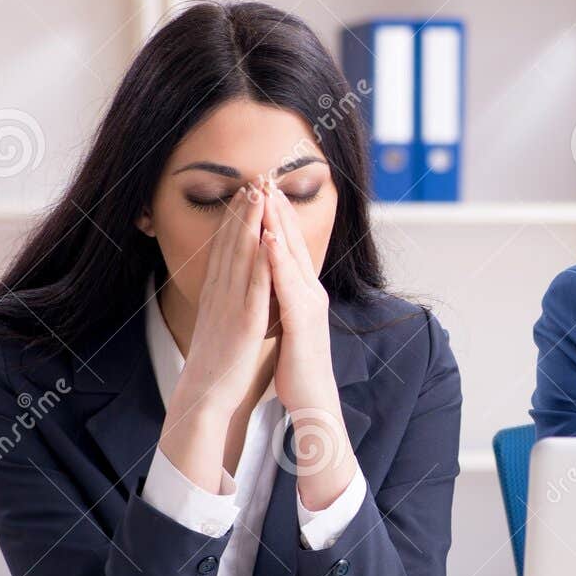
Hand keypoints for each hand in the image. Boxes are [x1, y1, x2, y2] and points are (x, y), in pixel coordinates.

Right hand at [158, 180, 269, 489]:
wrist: (207, 398)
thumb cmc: (220, 364)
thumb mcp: (223, 322)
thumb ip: (231, 300)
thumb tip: (238, 283)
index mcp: (218, 292)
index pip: (227, 247)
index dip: (236, 216)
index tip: (246, 190)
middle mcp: (222, 293)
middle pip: (232, 243)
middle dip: (244, 209)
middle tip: (255, 177)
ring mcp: (231, 306)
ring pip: (242, 257)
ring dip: (252, 224)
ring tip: (261, 195)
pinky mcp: (244, 323)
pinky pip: (255, 287)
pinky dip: (262, 262)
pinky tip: (269, 240)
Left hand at [261, 178, 355, 509]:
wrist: (312, 400)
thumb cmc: (297, 367)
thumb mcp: (288, 324)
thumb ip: (282, 301)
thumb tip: (272, 285)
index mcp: (304, 292)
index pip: (290, 247)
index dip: (277, 217)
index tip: (263, 190)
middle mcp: (310, 291)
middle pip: (294, 241)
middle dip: (278, 207)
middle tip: (265, 175)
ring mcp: (309, 303)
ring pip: (293, 254)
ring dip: (280, 222)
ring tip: (266, 193)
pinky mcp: (303, 318)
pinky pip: (288, 281)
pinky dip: (279, 257)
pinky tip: (269, 236)